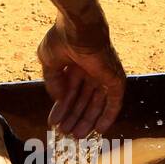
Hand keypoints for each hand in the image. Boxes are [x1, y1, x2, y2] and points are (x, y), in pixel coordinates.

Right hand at [37, 16, 125, 135]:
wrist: (78, 28)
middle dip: (74, 117)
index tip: (54, 122)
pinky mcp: (115, 79)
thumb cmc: (62, 38)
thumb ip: (53, 82)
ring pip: (97, 104)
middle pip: (83, 100)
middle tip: (66, 133)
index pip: (70, 91)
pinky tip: (98, 130)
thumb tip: (58, 100)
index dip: (62, 108)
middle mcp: (91, 71)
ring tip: (76, 135)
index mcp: (76, 64)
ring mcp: (105, 75)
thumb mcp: (49, 62)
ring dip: (87, 120)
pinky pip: (114, 102)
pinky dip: (107, 116)